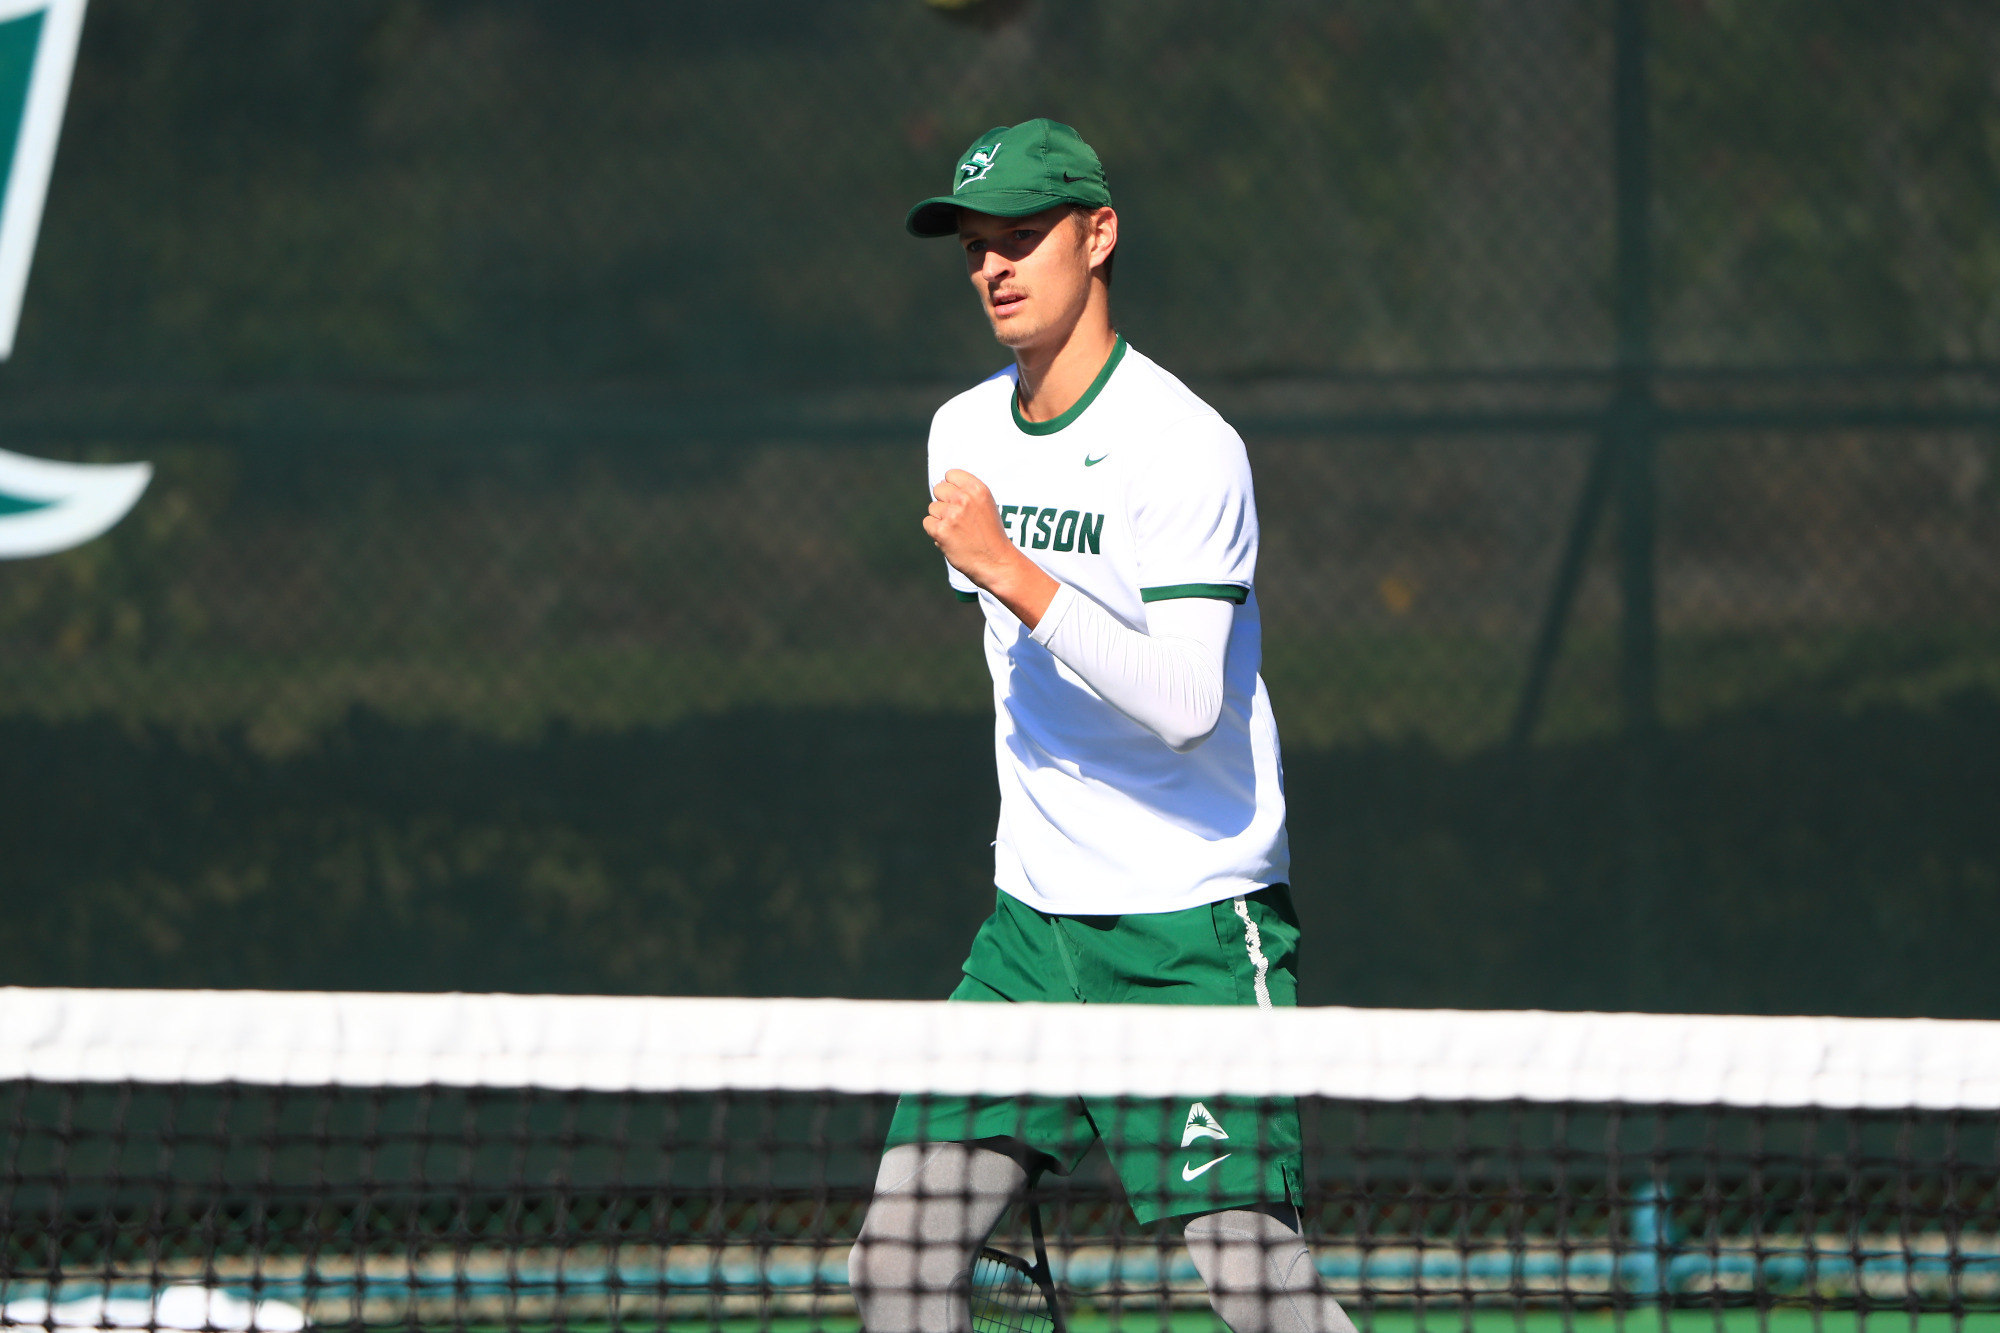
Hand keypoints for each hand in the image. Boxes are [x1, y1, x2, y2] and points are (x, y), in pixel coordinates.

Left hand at [924, 468, 1057, 626]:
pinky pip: (928, 523)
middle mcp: (964, 498)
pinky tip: (951, 539)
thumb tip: (942, 485)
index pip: (950, 475)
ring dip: (941, 519)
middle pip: (938, 489)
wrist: (996, 562)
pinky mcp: (941, 530)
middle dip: (945, 502)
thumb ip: (967, 493)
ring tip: (958, 531)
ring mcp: (952, 514)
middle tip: (958, 518)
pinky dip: (935, 532)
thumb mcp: (986, 505)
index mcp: (977, 489)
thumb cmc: (990, 534)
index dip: (952, 488)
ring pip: (933, 508)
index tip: (958, 500)